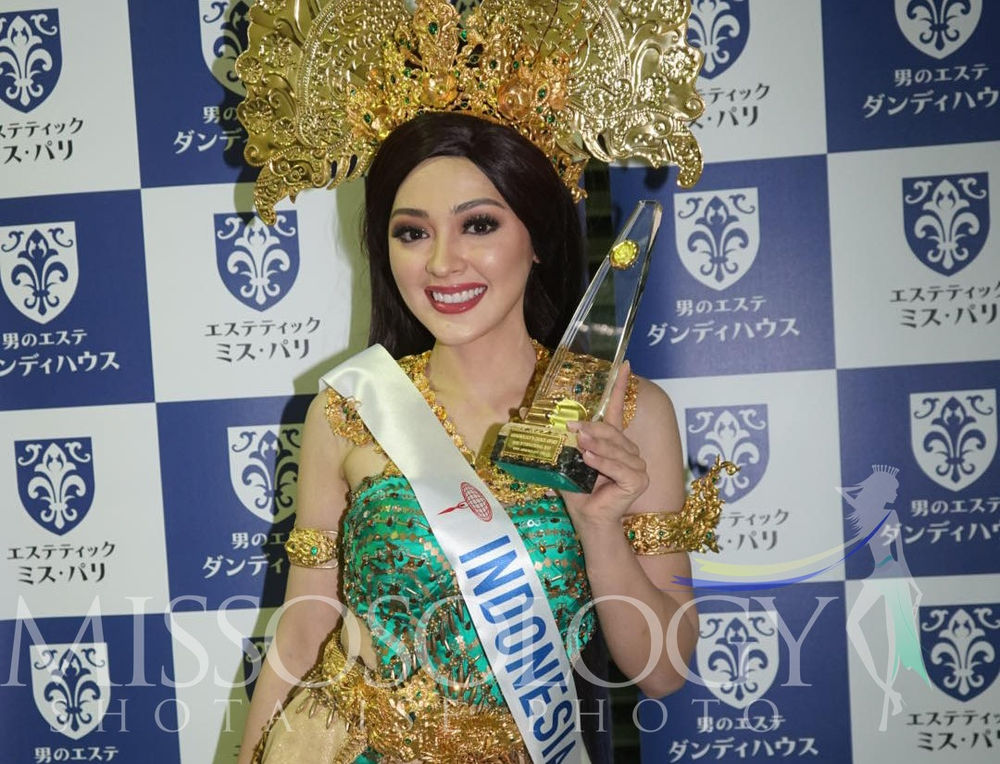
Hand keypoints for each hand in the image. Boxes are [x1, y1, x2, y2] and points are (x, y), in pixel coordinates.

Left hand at [561, 361, 648, 529]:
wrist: (587, 518)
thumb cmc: (577, 490)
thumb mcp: (561, 459)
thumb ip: (551, 438)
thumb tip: (524, 413)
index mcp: (612, 443)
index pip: (616, 410)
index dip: (620, 387)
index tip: (625, 364)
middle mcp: (628, 451)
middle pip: (612, 431)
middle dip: (593, 428)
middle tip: (572, 428)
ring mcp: (637, 466)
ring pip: (616, 448)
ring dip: (596, 446)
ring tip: (580, 447)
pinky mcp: (638, 480)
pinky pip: (620, 467)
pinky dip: (604, 464)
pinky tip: (589, 461)